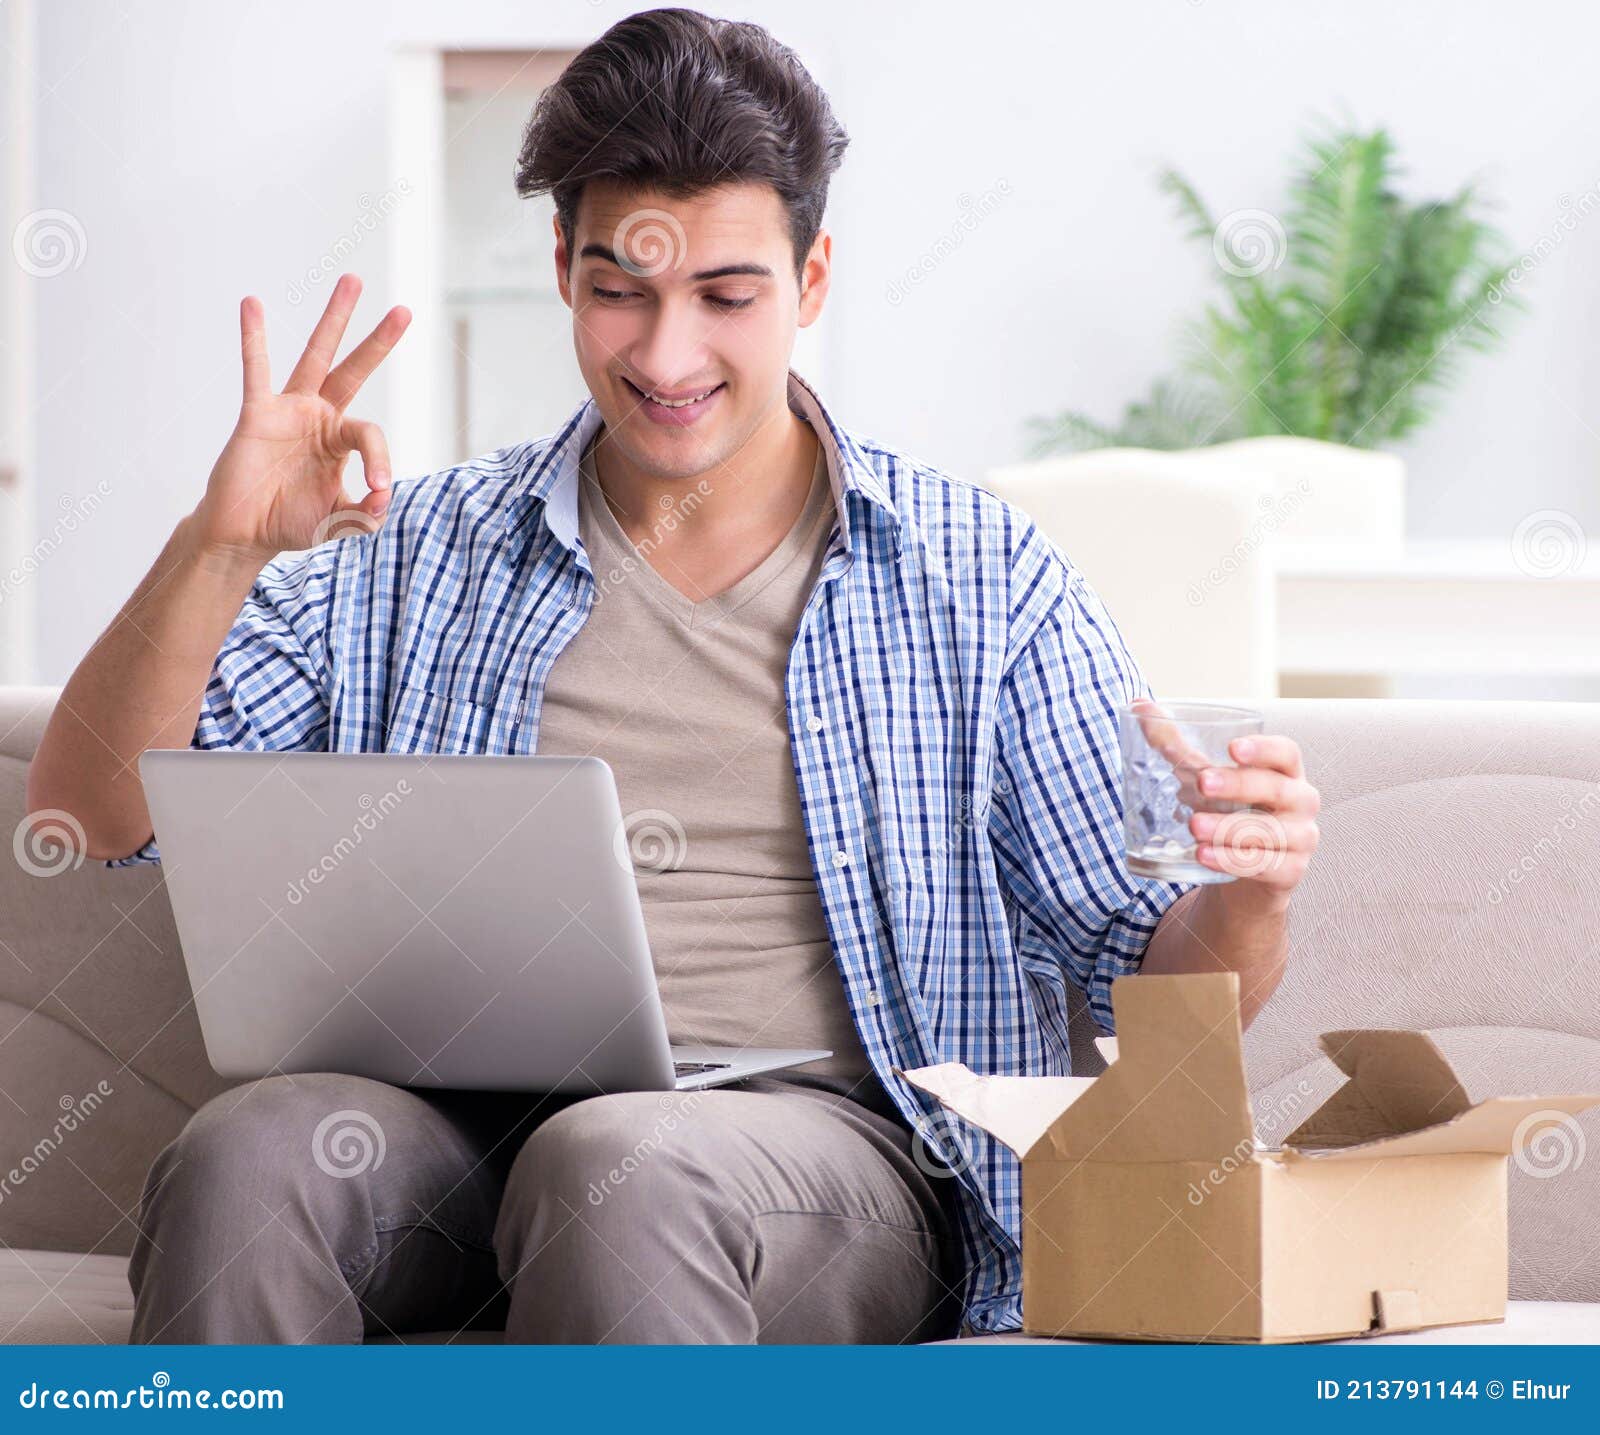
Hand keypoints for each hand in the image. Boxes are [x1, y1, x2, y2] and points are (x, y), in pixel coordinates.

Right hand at [188, 274, 410, 565]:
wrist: (244, 533)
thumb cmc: (290, 524)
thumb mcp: (337, 524)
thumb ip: (365, 516)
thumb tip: (385, 499)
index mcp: (341, 441)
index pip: (371, 436)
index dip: (379, 461)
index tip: (377, 490)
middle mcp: (320, 417)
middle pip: (355, 369)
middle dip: (379, 341)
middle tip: (405, 311)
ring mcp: (290, 410)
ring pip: (317, 356)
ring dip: (335, 319)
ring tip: (352, 281)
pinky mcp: (257, 413)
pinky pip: (256, 369)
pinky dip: (254, 338)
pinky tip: (253, 304)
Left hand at [1129, 698, 1320, 897]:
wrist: (1244, 875)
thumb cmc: (1228, 814)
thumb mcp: (1205, 780)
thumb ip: (1176, 746)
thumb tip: (1139, 705)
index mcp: (1284, 772)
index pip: (1286, 753)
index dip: (1263, 749)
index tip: (1231, 748)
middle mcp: (1300, 802)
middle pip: (1276, 788)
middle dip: (1238, 785)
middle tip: (1201, 783)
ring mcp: (1300, 838)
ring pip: (1268, 831)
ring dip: (1228, 828)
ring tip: (1193, 825)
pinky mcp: (1290, 872)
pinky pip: (1265, 865)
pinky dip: (1232, 860)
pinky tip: (1203, 855)